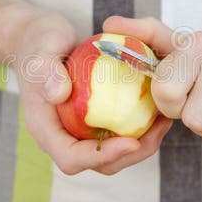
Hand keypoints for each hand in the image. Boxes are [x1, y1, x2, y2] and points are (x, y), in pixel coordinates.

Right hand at [10, 9, 171, 175]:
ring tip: (164, 122)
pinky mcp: (91, 121)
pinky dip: (138, 128)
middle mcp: (61, 136)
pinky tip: (157, 110)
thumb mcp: (40, 49)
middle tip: (158, 130)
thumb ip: (45, 70)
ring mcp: (77, 131)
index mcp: (45, 128)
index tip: (131, 142)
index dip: (101, 157)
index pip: (71, 158)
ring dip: (140, 144)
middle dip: (130, 154)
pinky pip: (116, 134)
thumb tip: (59, 94)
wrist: (37, 38)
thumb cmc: (37, 42)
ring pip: (111, 153)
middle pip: (97, 163)